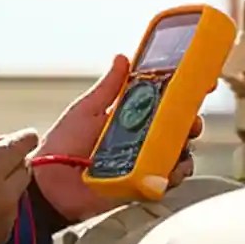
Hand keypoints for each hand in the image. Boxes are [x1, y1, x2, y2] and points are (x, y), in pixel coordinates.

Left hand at [33, 54, 201, 221]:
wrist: (47, 183)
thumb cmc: (61, 145)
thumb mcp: (86, 110)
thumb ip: (107, 88)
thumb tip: (123, 57)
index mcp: (127, 118)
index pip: (161, 104)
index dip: (180, 95)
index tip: (198, 84)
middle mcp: (138, 140)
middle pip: (175, 129)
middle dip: (189, 121)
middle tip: (191, 118)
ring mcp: (141, 163)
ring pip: (176, 153)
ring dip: (185, 147)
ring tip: (183, 141)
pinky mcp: (141, 186)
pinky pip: (166, 180)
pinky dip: (175, 173)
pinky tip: (174, 166)